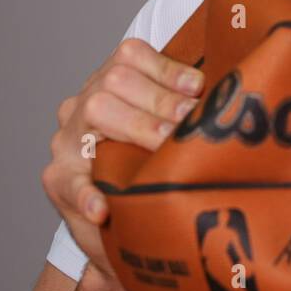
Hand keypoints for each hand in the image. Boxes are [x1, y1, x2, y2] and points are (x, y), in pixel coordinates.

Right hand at [41, 38, 204, 277]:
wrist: (120, 233)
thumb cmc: (147, 172)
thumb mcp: (162, 132)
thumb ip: (181, 108)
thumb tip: (231, 93)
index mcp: (107, 85)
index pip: (129, 56)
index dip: (166, 68)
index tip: (197, 86)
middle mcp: (82, 107)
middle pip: (113, 80)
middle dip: (158, 99)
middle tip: (188, 122)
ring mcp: (67, 143)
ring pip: (94, 112)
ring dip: (136, 127)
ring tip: (163, 147)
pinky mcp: (59, 182)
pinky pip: (70, 182)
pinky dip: (86, 193)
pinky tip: (101, 207)